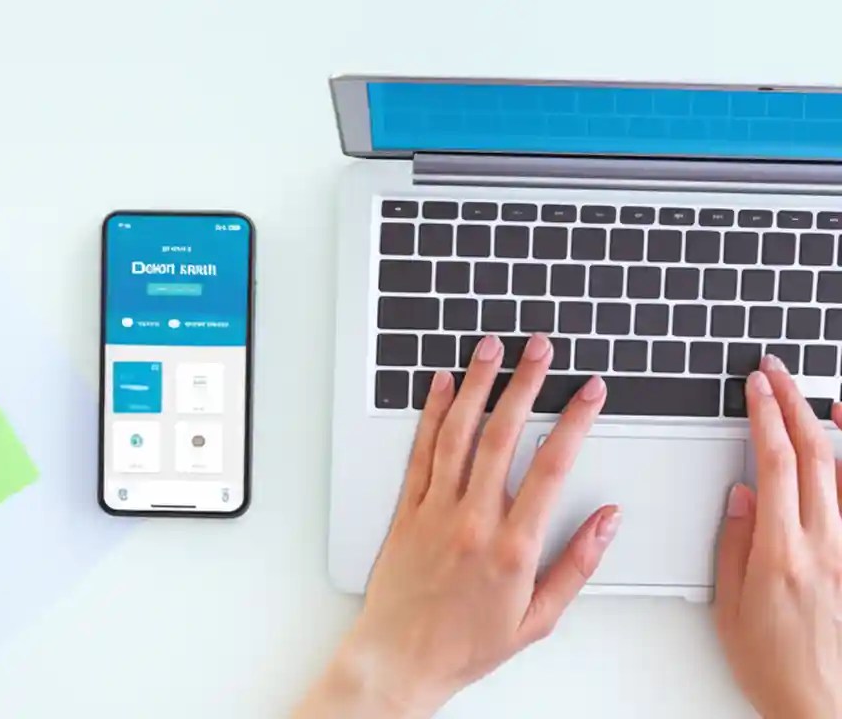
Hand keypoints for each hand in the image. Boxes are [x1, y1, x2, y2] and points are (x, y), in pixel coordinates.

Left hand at [297, 335, 620, 717]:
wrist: (400, 659)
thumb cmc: (468, 644)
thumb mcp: (539, 618)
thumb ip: (577, 565)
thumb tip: (608, 520)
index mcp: (513, 547)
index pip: (551, 467)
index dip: (575, 421)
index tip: (590, 391)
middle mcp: (472, 521)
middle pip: (502, 436)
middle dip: (525, 384)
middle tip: (540, 348)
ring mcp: (435, 512)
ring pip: (457, 434)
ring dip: (476, 385)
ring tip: (491, 349)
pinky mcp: (407, 511)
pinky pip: (421, 453)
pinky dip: (431, 414)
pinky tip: (441, 385)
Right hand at [715, 356, 841, 718]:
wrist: (823, 706)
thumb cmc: (774, 665)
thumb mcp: (731, 607)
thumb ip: (735, 544)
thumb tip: (741, 495)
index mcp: (783, 553)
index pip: (775, 464)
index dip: (764, 416)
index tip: (754, 385)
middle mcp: (826, 545)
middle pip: (814, 455)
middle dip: (793, 404)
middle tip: (776, 372)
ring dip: (830, 424)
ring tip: (815, 389)